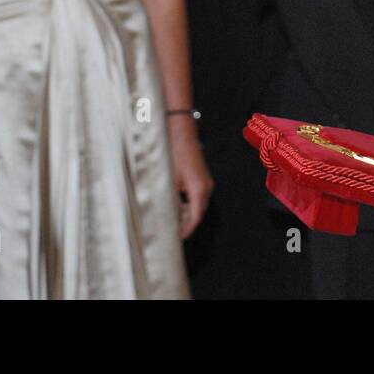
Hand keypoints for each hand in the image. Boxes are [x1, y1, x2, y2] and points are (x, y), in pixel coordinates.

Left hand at [168, 118, 213, 238]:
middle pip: (198, 214)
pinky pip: (197, 197)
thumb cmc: (173, 154)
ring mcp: (206, 182)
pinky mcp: (202, 178)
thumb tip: (166, 219)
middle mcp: (206, 188)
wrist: (180, 133)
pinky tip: (174, 205)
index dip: (186, 231)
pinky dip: (188, 205)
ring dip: (186, 214)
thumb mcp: (168, 181)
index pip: (195, 219)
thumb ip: (169, 202)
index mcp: (199, 191)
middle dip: (186, 225)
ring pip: (197, 205)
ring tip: (170, 221)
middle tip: (171, 233)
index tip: (175, 240)